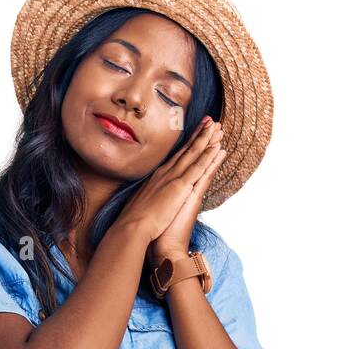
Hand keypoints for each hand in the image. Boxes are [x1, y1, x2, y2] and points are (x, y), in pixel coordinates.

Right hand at [120, 116, 226, 252]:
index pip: (177, 156)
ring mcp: (173, 177)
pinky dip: (207, 156)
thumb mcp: (142, 202)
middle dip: (199, 134)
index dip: (188, 143)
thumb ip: (150, 195)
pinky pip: (197, 167)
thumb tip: (149, 196)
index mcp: (158, 177)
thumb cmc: (134, 220)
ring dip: (206, 139)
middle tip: (210, 121)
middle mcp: (166, 172)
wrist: (131, 227)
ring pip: (193, 154)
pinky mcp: (180, 186)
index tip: (196, 132)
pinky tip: (216, 147)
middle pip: (186, 150)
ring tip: (217, 126)